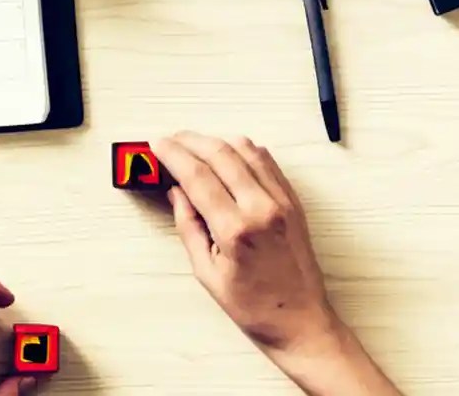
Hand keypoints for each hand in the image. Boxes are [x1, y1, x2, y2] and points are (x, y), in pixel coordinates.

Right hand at [154, 132, 399, 395]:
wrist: (300, 319)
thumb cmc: (254, 305)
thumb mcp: (207, 272)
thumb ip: (188, 226)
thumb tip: (176, 192)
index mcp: (235, 229)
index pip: (197, 176)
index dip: (173, 155)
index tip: (158, 145)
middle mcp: (261, 208)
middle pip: (221, 154)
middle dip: (191, 140)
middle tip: (171, 139)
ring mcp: (282, 201)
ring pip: (246, 149)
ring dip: (217, 140)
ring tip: (195, 143)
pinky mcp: (293, 201)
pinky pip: (267, 161)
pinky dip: (244, 149)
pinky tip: (228, 151)